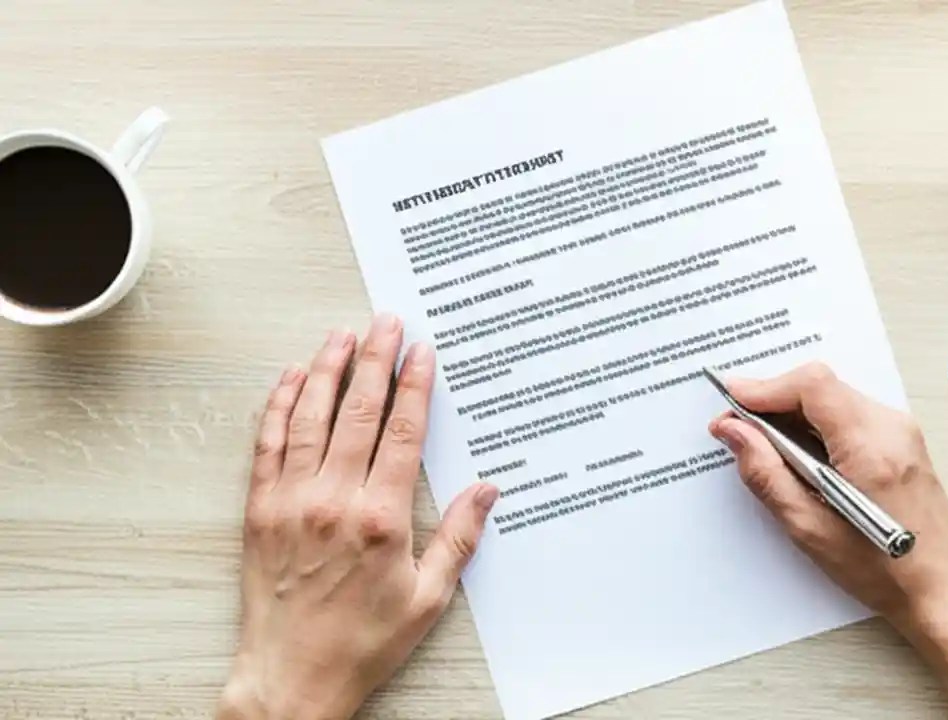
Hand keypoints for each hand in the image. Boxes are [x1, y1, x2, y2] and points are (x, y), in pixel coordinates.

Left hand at [218, 315, 497, 719]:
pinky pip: (268, 445)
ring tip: (342, 335)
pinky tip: (292, 379)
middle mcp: (333, 501)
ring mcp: (291, 502)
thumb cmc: (361, 644)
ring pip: (310, 418)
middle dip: (374, 360)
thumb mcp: (428, 598)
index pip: (401, 432)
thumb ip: (459, 538)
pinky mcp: (260, 511)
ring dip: (328, 370)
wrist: (291, 679)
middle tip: (386, 323)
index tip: (421, 353)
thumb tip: (487, 490)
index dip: (413, 386)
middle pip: (357, 411)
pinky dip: (280, 406)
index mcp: (381, 519)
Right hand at [707, 363, 947, 636]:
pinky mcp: (900, 440)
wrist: (941, 589)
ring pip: (833, 397)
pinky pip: (848, 414)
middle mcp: (891, 429)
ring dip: (794, 414)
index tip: (732, 401)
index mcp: (870, 448)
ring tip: (767, 449)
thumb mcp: (809, 528)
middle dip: (773, 401)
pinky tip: (800, 456)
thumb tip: (735, 433)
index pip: (812, 386)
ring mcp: (900, 431)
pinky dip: (816, 424)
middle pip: (820, 386)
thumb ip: (767, 474)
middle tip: (738, 429)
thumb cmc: (885, 571)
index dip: (765, 387)